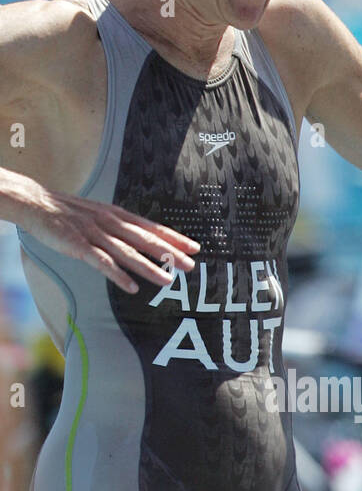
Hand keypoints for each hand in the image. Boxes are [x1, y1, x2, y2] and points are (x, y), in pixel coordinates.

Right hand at [4, 170, 199, 293]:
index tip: (194, 248)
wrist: (37, 203)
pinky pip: (102, 262)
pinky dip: (118, 275)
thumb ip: (120, 227)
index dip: (174, 237)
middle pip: (145, 239)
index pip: (152, 227)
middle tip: (190, 266)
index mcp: (118, 215)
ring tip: (168, 281)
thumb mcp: (100, 215)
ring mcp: (95, 234)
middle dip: (170, 253)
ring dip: (149, 267)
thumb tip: (140, 240)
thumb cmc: (69, 212)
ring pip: (127, 253)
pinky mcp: (78, 245)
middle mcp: (111, 223)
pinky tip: (132, 287)